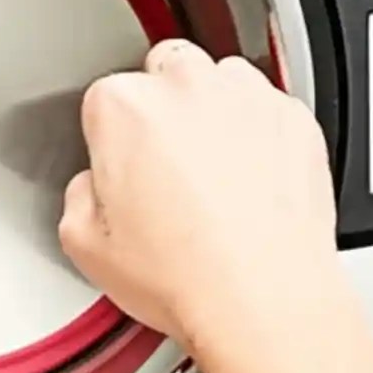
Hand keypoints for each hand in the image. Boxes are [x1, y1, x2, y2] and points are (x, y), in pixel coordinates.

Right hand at [59, 40, 372, 372]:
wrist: (263, 301)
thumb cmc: (184, 275)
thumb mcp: (84, 245)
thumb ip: (78, 195)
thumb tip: (94, 187)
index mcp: (123, 107)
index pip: (105, 97)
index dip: (112, 137)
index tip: (124, 167)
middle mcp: (185, 86)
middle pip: (164, 70)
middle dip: (163, 108)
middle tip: (167, 164)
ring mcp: (245, 98)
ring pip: (221, 81)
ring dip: (213, 112)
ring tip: (212, 172)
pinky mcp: (295, 118)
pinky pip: (270, 110)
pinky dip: (262, 134)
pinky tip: (251, 181)